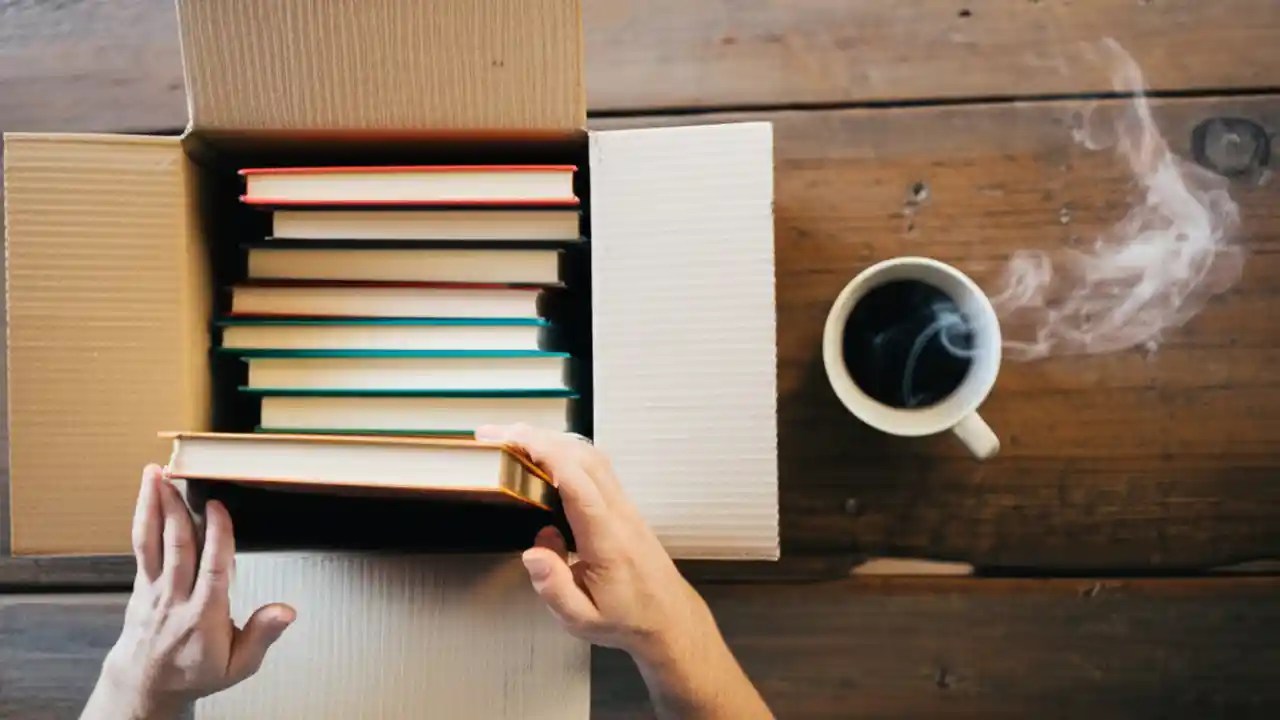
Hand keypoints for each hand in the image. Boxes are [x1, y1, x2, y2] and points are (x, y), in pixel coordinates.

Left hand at [82, 465, 294, 719]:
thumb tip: (287, 611)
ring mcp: (154, 588)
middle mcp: (176, 597)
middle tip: (177, 477)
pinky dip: (143, 519)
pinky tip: (147, 498)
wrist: (146, 684)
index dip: (216, 536)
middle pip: (176, 547)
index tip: (217, 507)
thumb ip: (262, 635)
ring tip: (154, 476)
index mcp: (204, 615)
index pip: (212, 569)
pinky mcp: (142, 583)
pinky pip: (142, 546)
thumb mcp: (239, 665)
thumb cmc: (196, 670)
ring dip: (153, 506)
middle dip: (176, 510)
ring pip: (153, 541)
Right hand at [476, 425, 772, 718]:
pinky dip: (567, 451)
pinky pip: (596, 467)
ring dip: (553, 440)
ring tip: (513, 438)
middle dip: (540, 438)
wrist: (669, 617)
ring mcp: (624, 506)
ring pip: (592, 457)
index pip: (578, 486)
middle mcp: (619, 514)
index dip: (547, 456)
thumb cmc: (626, 619)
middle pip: (584, 458)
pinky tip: (544, 453)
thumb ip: (554, 588)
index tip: (516, 440)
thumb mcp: (582, 620)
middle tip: (498, 434)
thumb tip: (532, 552)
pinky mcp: (622, 505)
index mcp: (608, 540)